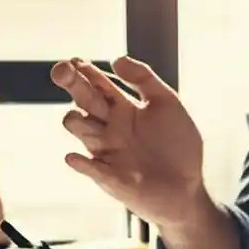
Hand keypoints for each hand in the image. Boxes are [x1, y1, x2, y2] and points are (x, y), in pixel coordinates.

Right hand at [51, 57, 208, 230]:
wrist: (187, 189)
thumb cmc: (178, 147)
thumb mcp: (167, 103)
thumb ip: (145, 79)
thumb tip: (116, 59)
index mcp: (123, 109)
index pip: (99, 85)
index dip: (86, 71)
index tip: (75, 60)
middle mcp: (109, 128)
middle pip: (85, 101)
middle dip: (73, 85)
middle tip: (62, 70)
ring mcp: (106, 151)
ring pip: (81, 130)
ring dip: (75, 121)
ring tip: (75, 115)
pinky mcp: (110, 177)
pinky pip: (90, 168)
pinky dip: (82, 164)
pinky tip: (74, 158)